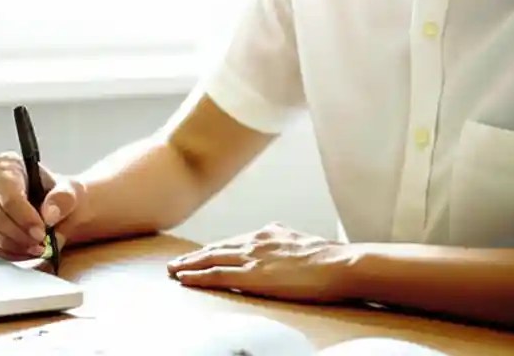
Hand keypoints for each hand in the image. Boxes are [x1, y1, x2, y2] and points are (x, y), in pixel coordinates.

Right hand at [0, 151, 84, 260]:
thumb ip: (63, 199)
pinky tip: (25, 251)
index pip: (8, 191)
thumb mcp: (71, 192)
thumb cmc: (59, 196)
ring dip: (16, 245)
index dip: (23, 215)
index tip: (41, 232)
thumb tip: (49, 214)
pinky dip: (7, 252)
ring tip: (38, 248)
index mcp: (8, 164)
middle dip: (20, 234)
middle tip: (42, 244)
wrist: (56, 210)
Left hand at [166, 222, 354, 302]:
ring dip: (190, 265)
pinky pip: (218, 276)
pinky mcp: (253, 275)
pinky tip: (185, 279)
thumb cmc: (330, 258)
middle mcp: (256, 241)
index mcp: (269, 233)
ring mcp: (253, 257)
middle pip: (217, 248)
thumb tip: (280, 239)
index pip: (234, 242)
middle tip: (176, 263)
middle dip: (195, 256)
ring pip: (212, 259)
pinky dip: (198, 277)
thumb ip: (285, 241)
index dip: (214, 249)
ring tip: (173, 271)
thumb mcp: (302, 241)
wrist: (340, 264)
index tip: (201, 254)